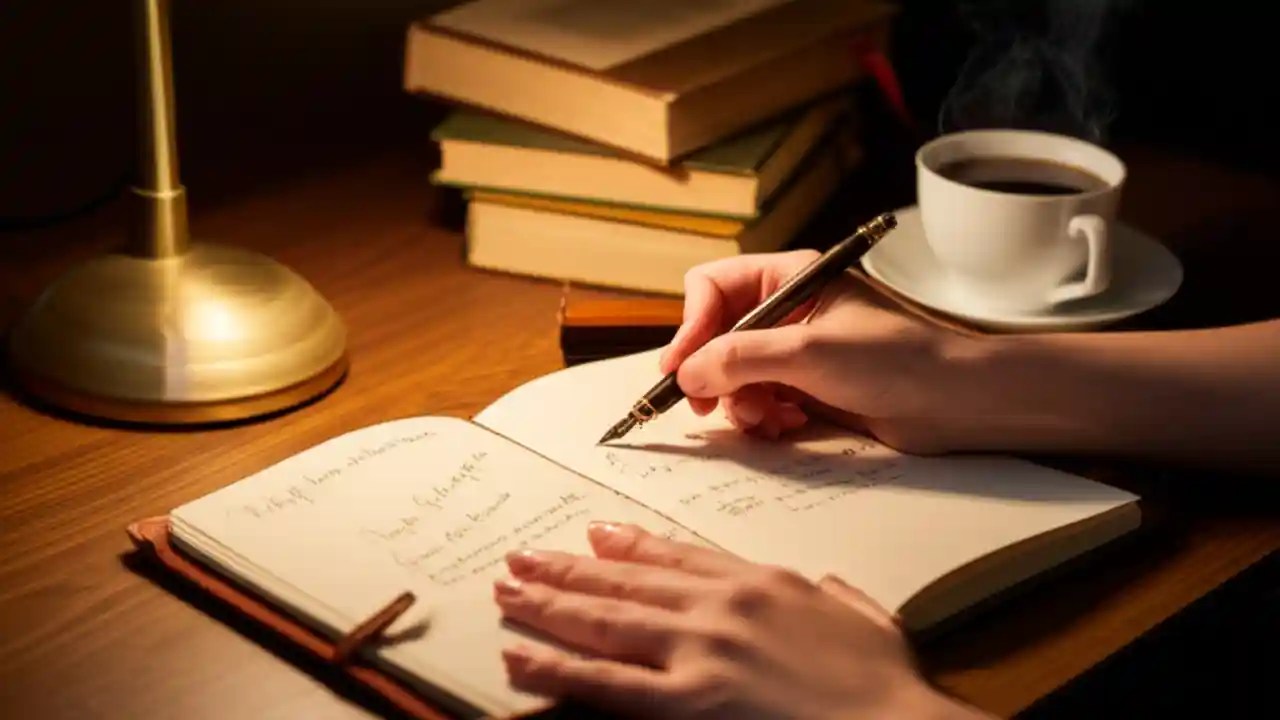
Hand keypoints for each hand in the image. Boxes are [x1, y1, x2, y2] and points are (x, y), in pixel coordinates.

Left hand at [494, 522, 987, 719]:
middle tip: (524, 558)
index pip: (677, 554)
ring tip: (507, 592)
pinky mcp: (690, 700)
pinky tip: (520, 658)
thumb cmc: (886, 683)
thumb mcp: (864, 617)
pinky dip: (557, 669)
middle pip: (627, 579)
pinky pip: (608, 683)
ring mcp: (701, 649)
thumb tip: (826, 586)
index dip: (628, 544)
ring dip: (549, 605)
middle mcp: (721, 604)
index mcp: (760, 580)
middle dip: (569, 569)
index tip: (593, 534)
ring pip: (606, 619)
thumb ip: (834, 595)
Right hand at [659, 251, 974, 452]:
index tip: (680, 369)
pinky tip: (785, 426)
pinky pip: (759, 400)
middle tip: (706, 406)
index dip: (691, 327)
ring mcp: (797, 351)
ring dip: (740, 402)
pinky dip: (762, 417)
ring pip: (734, 374)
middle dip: (712, 372)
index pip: (712, 288)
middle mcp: (788, 310)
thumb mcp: (808, 352)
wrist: (957, 402)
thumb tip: (685, 375)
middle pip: (716, 335)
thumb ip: (739, 359)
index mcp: (789, 278)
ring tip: (765, 420)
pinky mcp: (808, 388)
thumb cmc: (896, 359)